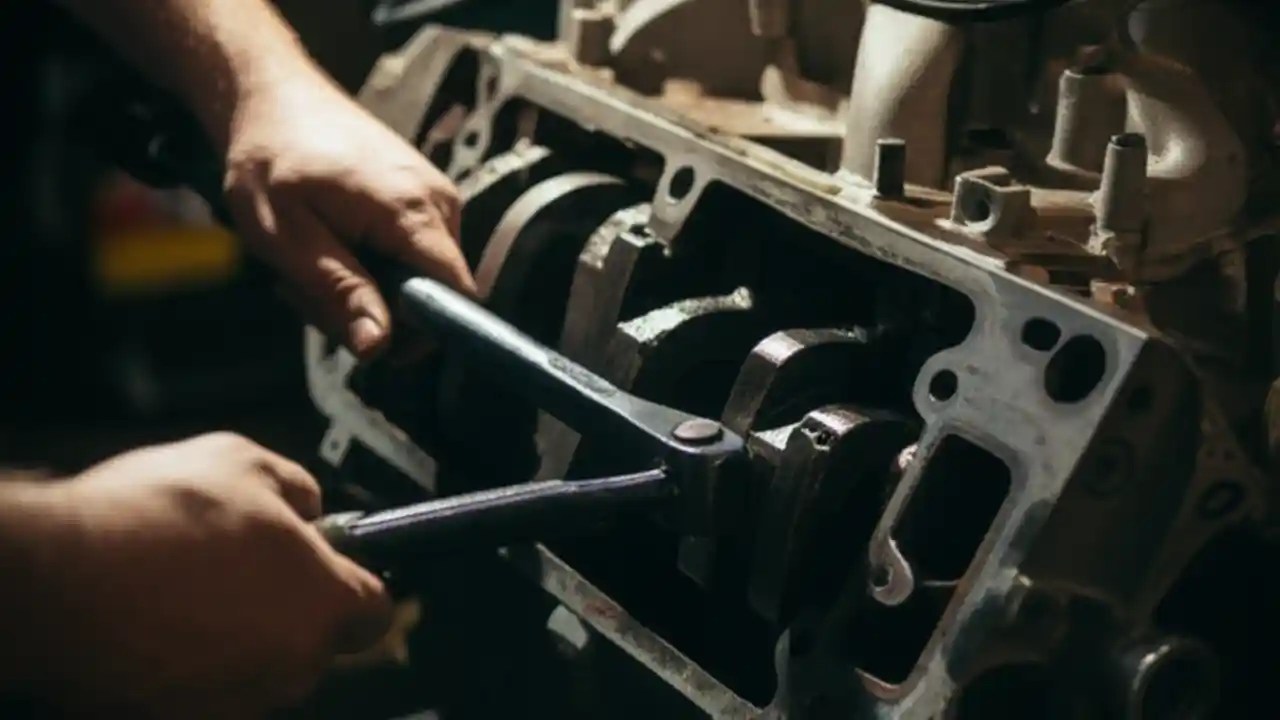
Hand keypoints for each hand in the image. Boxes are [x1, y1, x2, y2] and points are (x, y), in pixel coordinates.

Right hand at [31, 433, 389, 717]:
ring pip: (255, 663)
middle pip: (311, 639)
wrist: (60, 579)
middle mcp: (290, 667)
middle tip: (239, 560)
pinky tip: (154, 616)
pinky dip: (185, 656)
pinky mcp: (181, 718)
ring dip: (233, 631)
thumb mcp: (245, 461)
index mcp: (324, 605)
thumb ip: (297, 488)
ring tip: (183, 583)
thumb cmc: (158, 518)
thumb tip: (307, 506)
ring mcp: (235, 700)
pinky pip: (201, 685)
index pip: (373, 609)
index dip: (348, 578)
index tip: (321, 559)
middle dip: (285, 603)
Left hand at [223, 73, 476, 357]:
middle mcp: (439, 204)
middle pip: (433, 296)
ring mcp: (435, 200)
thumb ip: (338, 289)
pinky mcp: (423, 201)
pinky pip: (411, 257)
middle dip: (373, 312)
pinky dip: (368, 266)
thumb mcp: (285, 234)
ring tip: (311, 262)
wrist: (273, 96)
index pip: (457, 295)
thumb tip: (380, 346)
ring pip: (418, 281)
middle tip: (308, 290)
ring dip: (363, 289)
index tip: (371, 338)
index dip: (422, 332)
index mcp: (412, 211)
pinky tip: (329, 246)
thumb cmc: (268, 158)